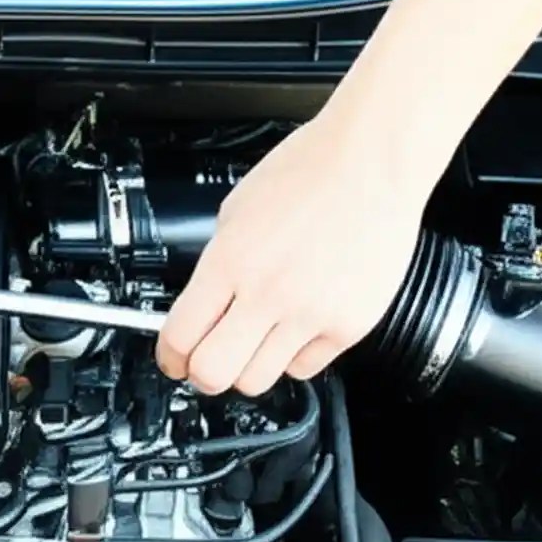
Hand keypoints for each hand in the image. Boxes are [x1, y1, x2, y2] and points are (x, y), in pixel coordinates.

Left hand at [155, 113, 431, 394]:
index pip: (180, 337)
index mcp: (230, 260)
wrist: (372, 160)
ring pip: (257, 381)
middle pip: (213, 374)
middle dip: (201, 372)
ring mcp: (311, 313)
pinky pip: (305, 366)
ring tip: (252, 342)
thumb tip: (201, 304)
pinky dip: (292, 356)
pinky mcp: (349, 325)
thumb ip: (217, 263)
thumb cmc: (309, 172)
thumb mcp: (236, 210)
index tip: (173, 359)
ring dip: (246, 368)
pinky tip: (293, 328)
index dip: (169, 357)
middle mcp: (268, 292)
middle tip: (206, 359)